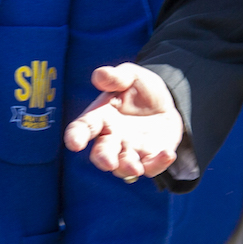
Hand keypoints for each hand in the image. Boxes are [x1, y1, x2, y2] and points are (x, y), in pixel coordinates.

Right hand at [67, 64, 183, 179]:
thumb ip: (116, 77)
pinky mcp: (150, 157)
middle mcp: (112, 138)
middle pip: (102, 153)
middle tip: (109, 163)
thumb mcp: (130, 76)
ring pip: (124, 166)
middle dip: (103, 159)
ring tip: (136, 167)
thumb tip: (100, 75)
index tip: (74, 144)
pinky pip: (152, 166)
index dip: (76, 136)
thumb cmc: (139, 88)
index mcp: (100, 117)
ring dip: (128, 168)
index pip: (82, 128)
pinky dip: (158, 164)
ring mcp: (131, 150)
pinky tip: (168, 154)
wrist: (165, 99)